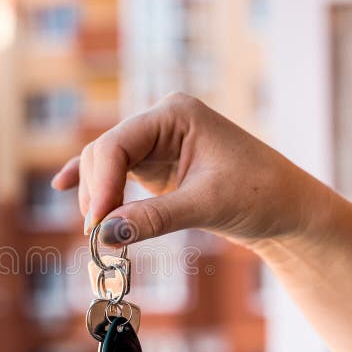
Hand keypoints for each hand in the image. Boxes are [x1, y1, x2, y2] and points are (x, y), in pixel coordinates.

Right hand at [51, 92, 333, 247]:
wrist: (288, 210)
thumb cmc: (260, 195)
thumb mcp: (206, 205)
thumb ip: (153, 218)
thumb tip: (104, 236)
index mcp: (175, 114)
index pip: (118, 144)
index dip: (100, 185)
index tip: (96, 226)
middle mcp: (162, 122)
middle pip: (105, 152)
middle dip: (96, 193)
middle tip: (96, 237)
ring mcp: (157, 143)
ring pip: (106, 164)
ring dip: (96, 197)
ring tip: (97, 234)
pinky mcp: (156, 166)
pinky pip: (115, 170)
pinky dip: (94, 182)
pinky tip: (62, 186)